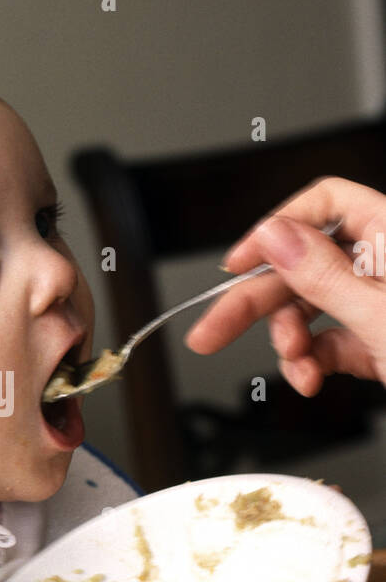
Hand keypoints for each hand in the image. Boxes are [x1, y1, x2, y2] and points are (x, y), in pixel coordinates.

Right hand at [185, 177, 385, 394]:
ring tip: (295, 365)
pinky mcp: (380, 341)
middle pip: (303, 265)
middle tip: (212, 330)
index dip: (276, 229)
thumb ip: (325, 275)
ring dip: (288, 340)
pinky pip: (329, 342)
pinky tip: (312, 377)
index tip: (237, 264)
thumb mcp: (381, 314)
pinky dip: (312, 362)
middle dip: (257, 303)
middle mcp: (383, 264)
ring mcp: (380, 302)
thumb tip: (274, 237)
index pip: (323, 204)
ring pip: (310, 308)